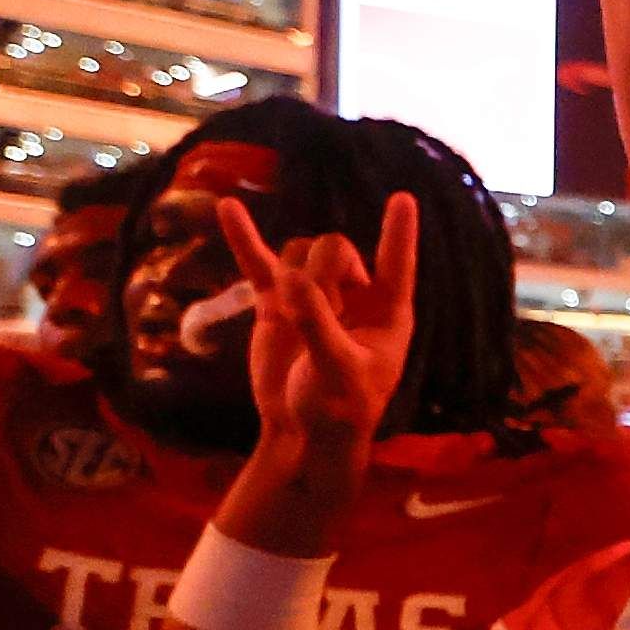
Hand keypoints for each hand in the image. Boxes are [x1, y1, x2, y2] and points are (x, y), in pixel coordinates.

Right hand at [221, 191, 416, 464]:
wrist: (301, 431)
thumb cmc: (337, 409)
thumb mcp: (336, 371)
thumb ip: (318, 324)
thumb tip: (292, 278)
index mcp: (386, 313)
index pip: (397, 264)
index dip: (399, 232)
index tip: (402, 198)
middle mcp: (354, 295)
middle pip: (334, 248)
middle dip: (318, 274)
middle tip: (310, 317)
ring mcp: (313, 294)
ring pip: (300, 252)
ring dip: (290, 276)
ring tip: (292, 319)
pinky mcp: (277, 302)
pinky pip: (260, 262)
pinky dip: (244, 238)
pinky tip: (227, 208)